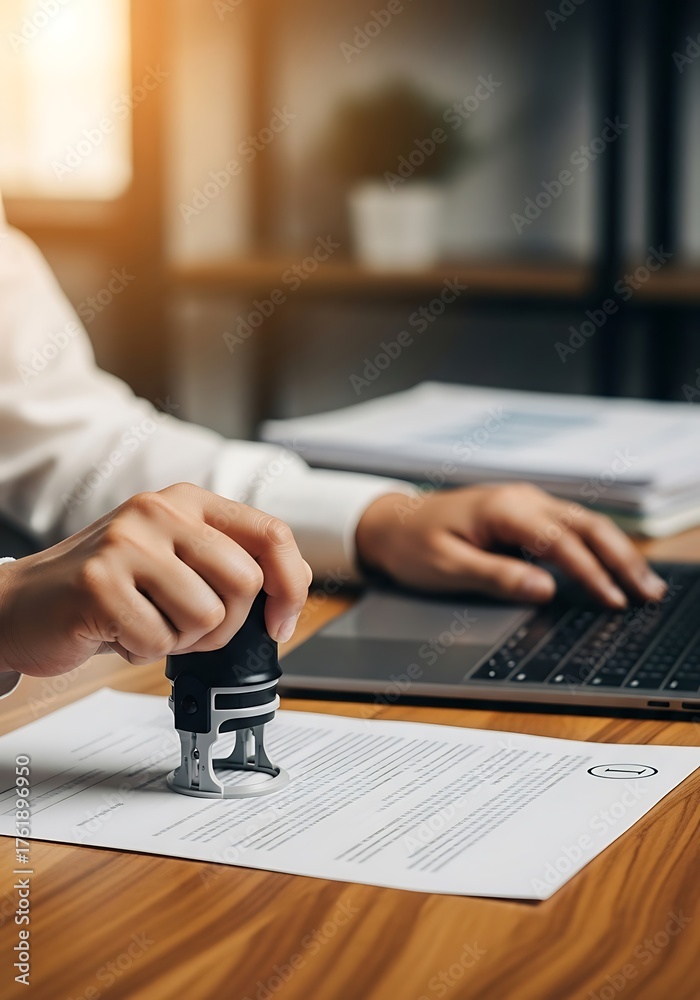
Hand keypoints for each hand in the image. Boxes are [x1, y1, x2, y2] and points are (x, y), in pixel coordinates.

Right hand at [0, 483, 311, 677]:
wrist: (23, 604)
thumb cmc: (107, 587)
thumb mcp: (175, 559)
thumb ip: (228, 563)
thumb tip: (291, 589)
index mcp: (189, 501)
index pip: (272, 534)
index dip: (292, 585)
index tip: (282, 621)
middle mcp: (161, 511)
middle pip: (246, 583)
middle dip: (224, 625)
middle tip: (183, 626)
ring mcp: (129, 542)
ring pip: (208, 616)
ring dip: (180, 639)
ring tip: (143, 622)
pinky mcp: (101, 581)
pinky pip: (159, 640)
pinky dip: (142, 651)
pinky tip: (115, 631)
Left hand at [355, 483, 665, 606]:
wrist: (392, 523)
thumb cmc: (414, 546)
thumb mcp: (447, 568)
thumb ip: (497, 577)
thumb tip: (545, 590)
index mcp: (503, 509)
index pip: (561, 541)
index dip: (591, 573)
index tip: (613, 600)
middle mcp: (522, 499)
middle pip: (586, 525)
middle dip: (621, 559)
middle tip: (649, 592)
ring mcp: (526, 502)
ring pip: (585, 523)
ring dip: (616, 552)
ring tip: (645, 583)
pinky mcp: (525, 513)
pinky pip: (571, 527)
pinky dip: (597, 546)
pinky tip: (613, 567)